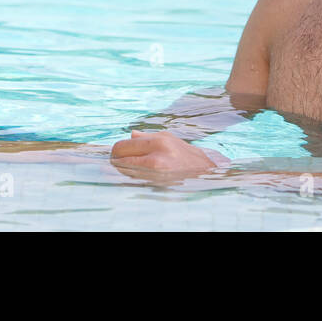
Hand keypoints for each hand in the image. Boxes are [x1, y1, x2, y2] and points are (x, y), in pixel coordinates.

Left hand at [109, 129, 228, 174]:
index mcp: (158, 141)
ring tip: (130, 171)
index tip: (116, 155)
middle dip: (115, 162)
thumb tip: (131, 135)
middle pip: (119, 159)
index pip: (123, 146)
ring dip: (123, 172)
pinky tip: (136, 178)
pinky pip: (134, 183)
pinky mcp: (158, 186)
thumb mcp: (169, 139)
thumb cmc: (185, 155)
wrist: (205, 173)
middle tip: (117, 164)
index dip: (116, 152)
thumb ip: (148, 137)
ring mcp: (156, 174)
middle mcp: (156, 156)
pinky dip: (131, 180)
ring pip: (124, 173)